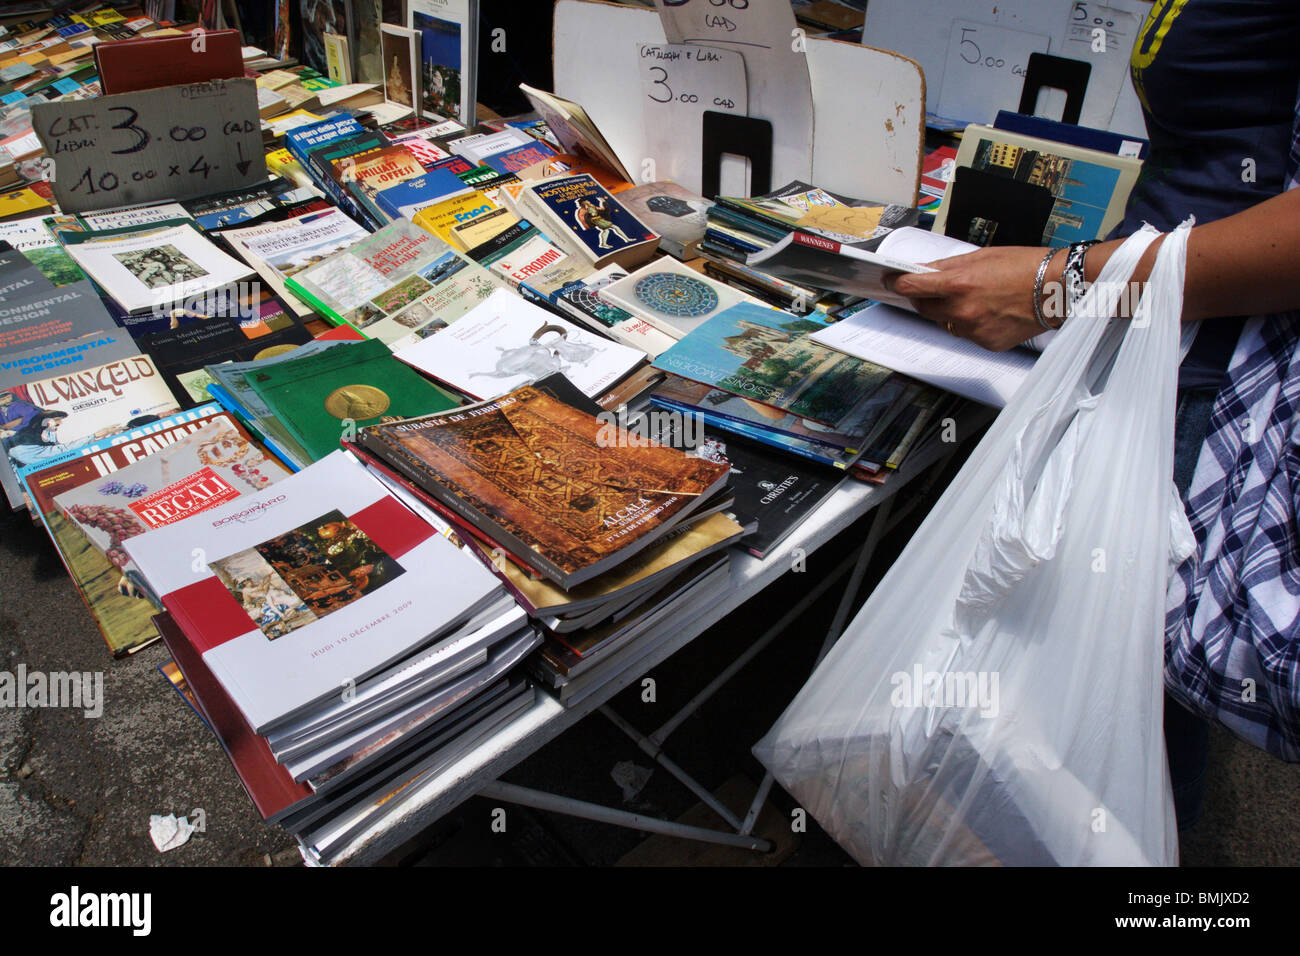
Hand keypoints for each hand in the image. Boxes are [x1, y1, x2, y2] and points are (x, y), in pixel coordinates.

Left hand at [887, 245, 1051, 350]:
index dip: (898, 283)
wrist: (1056, 288)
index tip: (890, 281)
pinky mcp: (986, 343)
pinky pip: (967, 335)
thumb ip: (948, 267)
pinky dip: (971, 325)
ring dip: (950, 312)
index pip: (913, 287)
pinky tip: (989, 312)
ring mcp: (974, 330)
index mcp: (958, 284)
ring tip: (975, 298)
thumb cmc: (1024, 267)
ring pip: (946, 323)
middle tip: (935, 289)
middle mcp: (962, 310)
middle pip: (925, 309)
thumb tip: (923, 270)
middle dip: (926, 298)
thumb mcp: (981, 256)